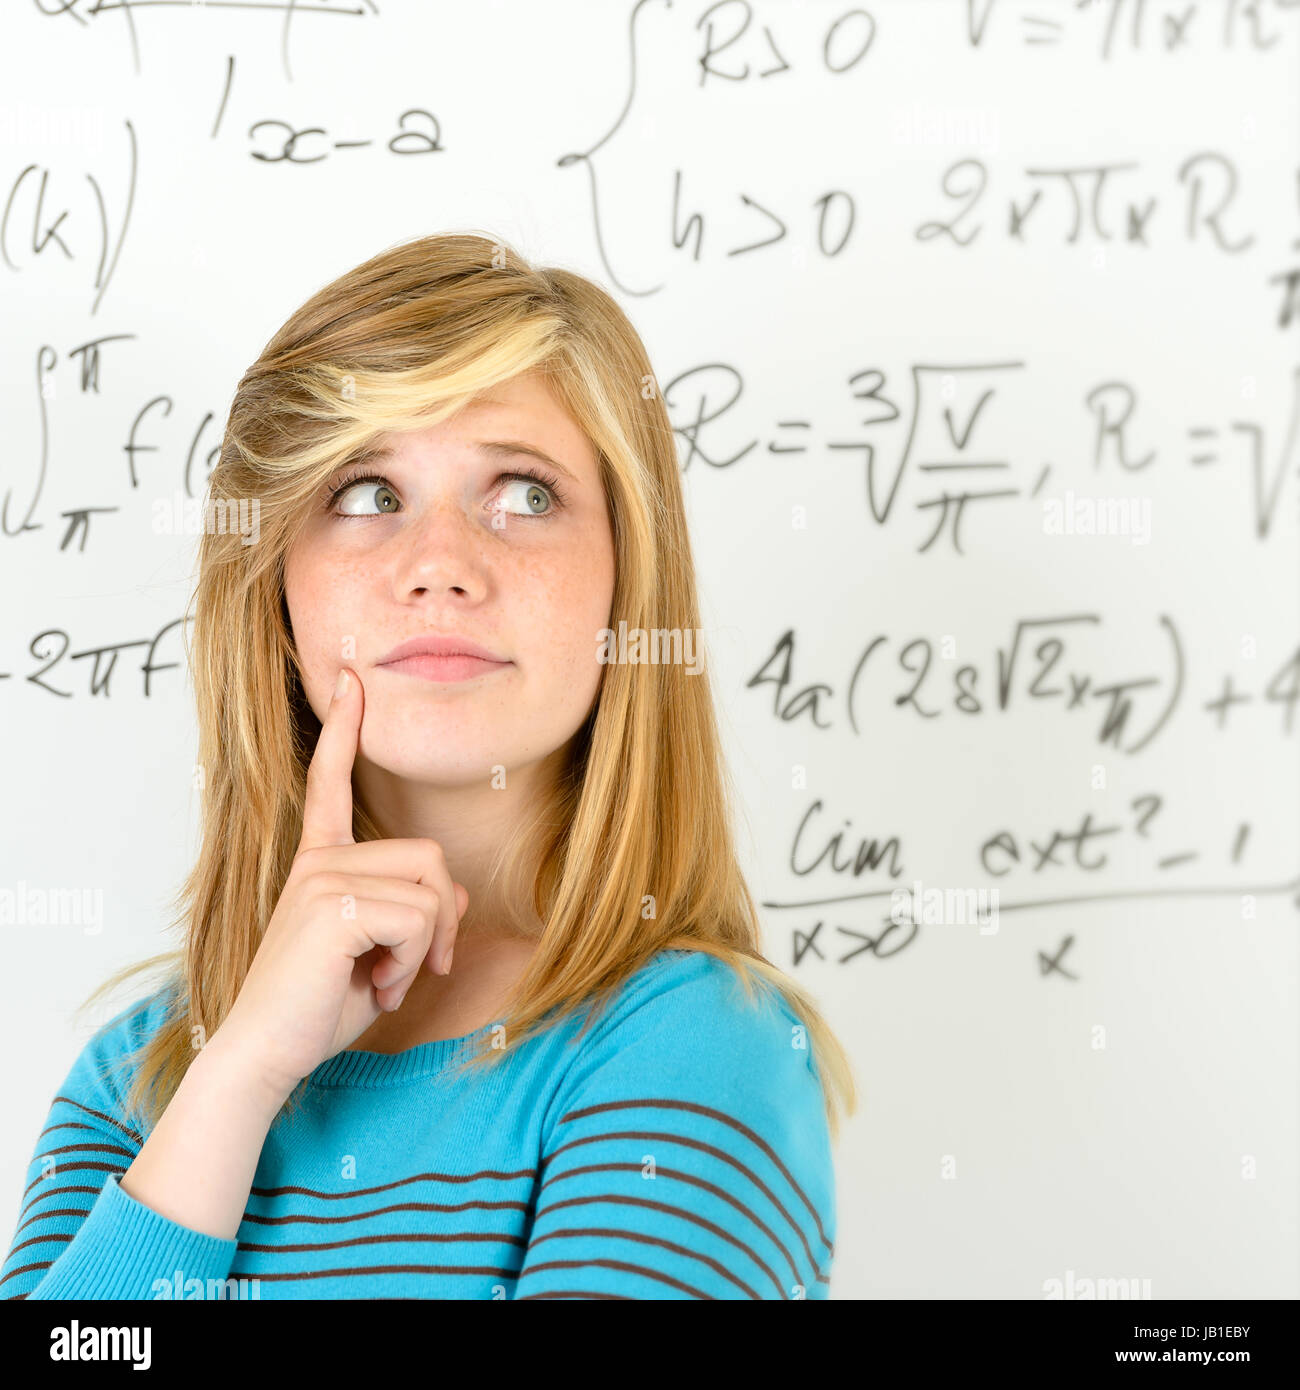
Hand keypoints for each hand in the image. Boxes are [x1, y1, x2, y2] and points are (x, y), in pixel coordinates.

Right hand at [215, 666, 467, 1099]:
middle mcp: (318, 860)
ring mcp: (321, 877)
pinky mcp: (331, 903)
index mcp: (319, 862)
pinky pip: (420, 918)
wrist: (267, 1056)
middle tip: (412, 969)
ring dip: (427, 949)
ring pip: (433, 889)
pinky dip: (415, 963)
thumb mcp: (381, 954)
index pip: (330, 784)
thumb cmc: (319, 1009)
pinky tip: (376, 987)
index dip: (344, 729)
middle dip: (442, 921)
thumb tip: (456, 893)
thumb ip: (415, 914)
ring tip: (384, 980)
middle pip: (431, 857)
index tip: (352, 678)